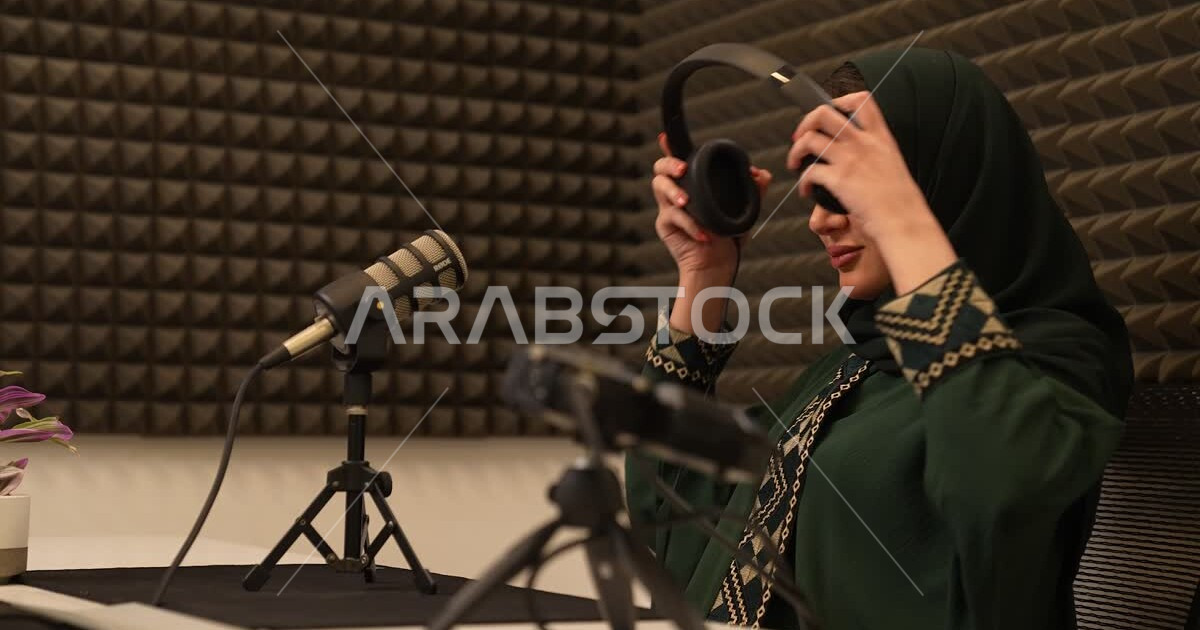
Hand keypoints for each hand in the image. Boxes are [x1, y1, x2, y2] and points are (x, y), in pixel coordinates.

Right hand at [652, 132, 770, 280]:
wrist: (717, 265)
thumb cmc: (728, 237)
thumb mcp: (744, 211)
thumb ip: (754, 191)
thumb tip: (760, 173)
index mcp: (693, 184)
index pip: (679, 160)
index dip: (670, 146)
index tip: (665, 137)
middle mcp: (677, 192)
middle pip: (660, 168)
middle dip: (669, 163)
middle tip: (682, 170)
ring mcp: (668, 207)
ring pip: (659, 186)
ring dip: (673, 191)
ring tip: (687, 202)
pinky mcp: (665, 225)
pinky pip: (672, 216)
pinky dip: (690, 224)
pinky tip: (704, 235)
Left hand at [786, 93, 956, 293]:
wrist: (904, 221)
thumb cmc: (901, 201)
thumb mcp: (893, 164)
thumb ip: (874, 152)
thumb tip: (855, 154)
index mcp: (880, 137)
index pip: (860, 100)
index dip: (838, 100)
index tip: (828, 112)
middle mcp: (863, 143)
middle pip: (824, 113)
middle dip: (805, 122)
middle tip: (800, 137)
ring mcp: (850, 159)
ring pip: (809, 139)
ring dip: (796, 151)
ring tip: (795, 163)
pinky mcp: (839, 179)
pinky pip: (809, 172)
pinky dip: (802, 182)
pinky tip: (806, 191)